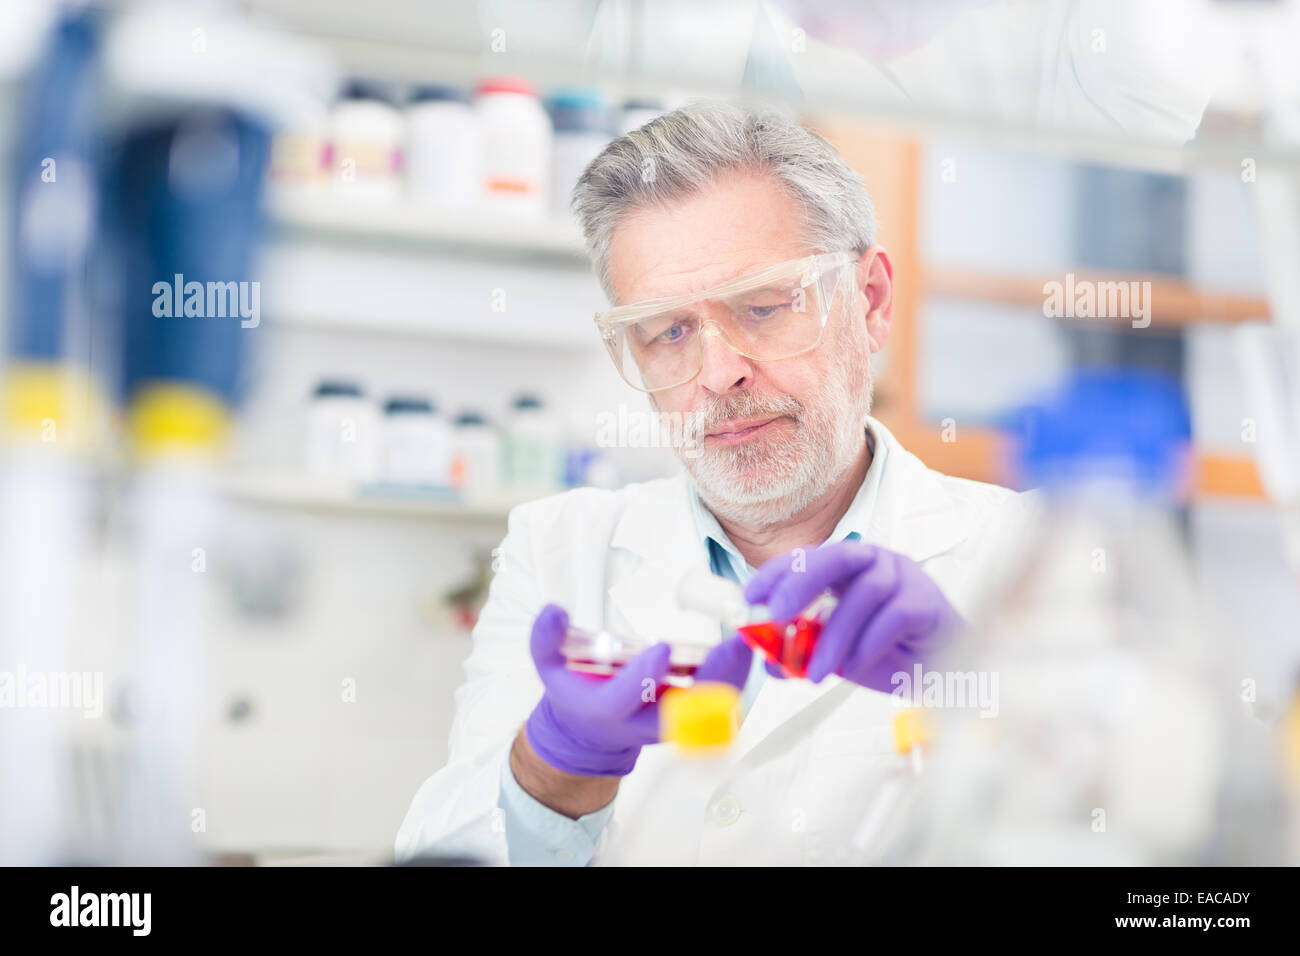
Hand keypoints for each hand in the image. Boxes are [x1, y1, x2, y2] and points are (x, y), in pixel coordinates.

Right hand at [524, 604, 753, 776]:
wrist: (592, 730)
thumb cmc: (574, 690)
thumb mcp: (549, 665)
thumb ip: (546, 638)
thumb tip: (553, 609)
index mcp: (608, 709)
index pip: (626, 698)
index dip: (642, 676)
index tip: (659, 648)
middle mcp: (644, 722)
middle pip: (683, 711)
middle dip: (710, 680)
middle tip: (731, 645)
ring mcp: (671, 724)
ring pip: (710, 709)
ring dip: (732, 677)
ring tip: (747, 641)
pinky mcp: (690, 719)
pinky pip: (719, 702)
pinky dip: (735, 677)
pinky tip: (746, 649)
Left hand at [743, 541, 961, 690]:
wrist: (941, 671)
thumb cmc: (885, 653)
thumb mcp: (834, 653)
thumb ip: (803, 652)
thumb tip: (767, 662)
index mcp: (847, 567)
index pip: (808, 558)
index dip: (777, 572)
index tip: (751, 596)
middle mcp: (875, 562)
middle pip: (835, 557)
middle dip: (801, 584)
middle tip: (776, 616)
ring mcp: (904, 577)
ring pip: (864, 593)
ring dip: (834, 635)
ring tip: (815, 673)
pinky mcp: (927, 601)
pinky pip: (893, 616)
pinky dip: (867, 644)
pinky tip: (852, 669)